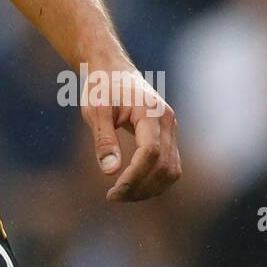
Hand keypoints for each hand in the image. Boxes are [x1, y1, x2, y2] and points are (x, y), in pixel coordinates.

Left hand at [80, 66, 181, 202]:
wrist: (113, 70)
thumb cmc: (101, 88)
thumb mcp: (95, 110)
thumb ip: (104, 139)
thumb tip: (111, 172)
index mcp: (150, 111)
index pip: (150, 152)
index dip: (134, 176)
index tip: (113, 190)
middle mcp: (167, 121)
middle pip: (164, 166)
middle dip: (140, 187)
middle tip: (112, 196)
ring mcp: (171, 129)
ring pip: (171, 171)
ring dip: (149, 189)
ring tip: (121, 194)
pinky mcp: (169, 137)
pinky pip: (169, 167)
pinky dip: (154, 182)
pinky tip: (132, 186)